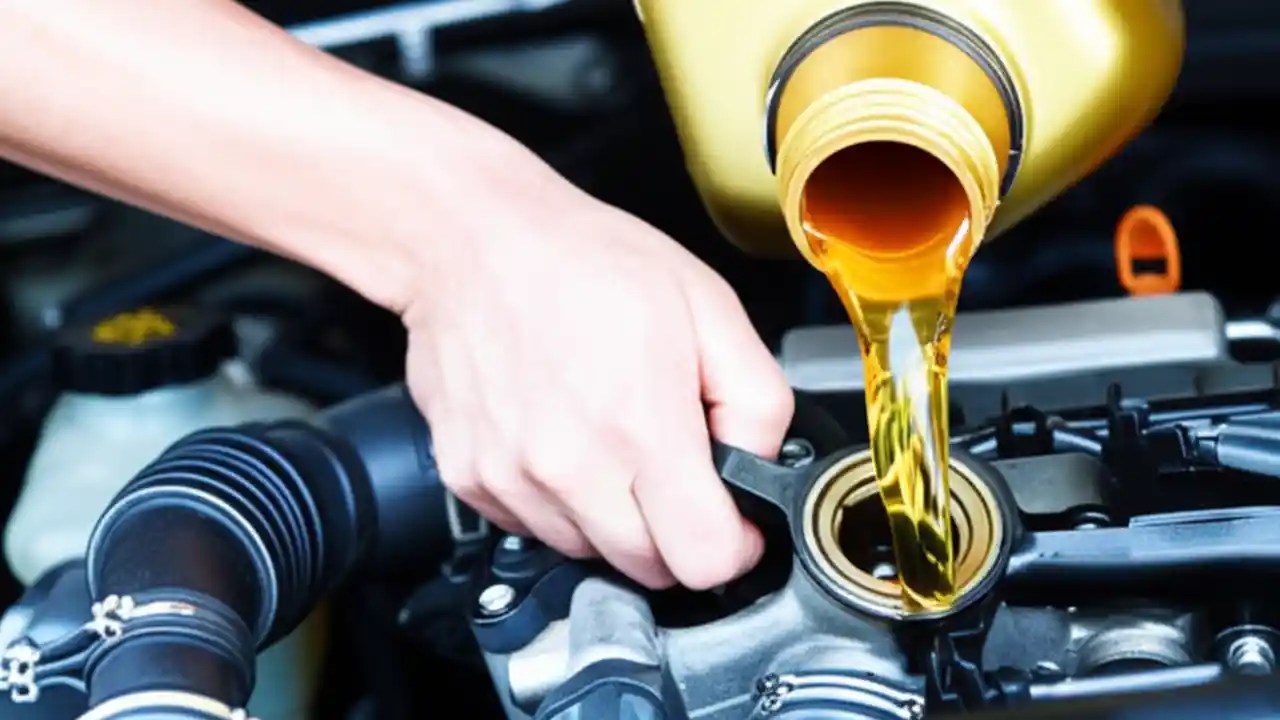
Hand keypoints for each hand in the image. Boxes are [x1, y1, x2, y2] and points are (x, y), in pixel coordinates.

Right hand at [402, 147, 793, 589]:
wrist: (474, 240)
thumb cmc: (585, 261)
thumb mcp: (710, 307)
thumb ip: (758, 400)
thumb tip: (759, 467)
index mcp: (640, 427)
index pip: (703, 559)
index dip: (733, 545)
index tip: (732, 519)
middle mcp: (571, 467)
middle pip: (649, 570)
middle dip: (675, 533)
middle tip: (670, 464)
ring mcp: (513, 479)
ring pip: (589, 553)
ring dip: (614, 519)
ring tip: (606, 437)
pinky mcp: (472, 479)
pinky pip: (534, 527)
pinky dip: (559, 501)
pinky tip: (560, 435)